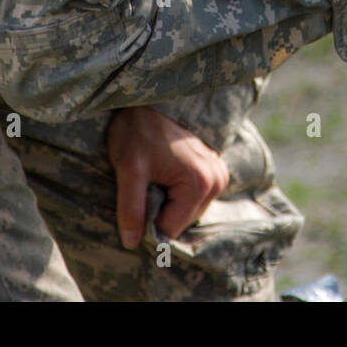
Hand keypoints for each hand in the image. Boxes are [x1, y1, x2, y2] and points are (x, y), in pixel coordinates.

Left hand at [106, 106, 230, 248]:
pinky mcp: (214, 170)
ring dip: (168, 201)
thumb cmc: (136, 133)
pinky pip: (193, 198)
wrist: (145, 103)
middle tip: (147, 181)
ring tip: (156, 175)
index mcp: (201, 182)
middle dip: (160, 209)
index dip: (149, 217)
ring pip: (187, 211)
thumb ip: (131, 209)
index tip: (140, 191)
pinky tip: (165, 173)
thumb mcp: (128, 171)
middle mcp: (217, 180)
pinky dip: (176, 193)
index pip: (171, 228)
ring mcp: (218, 174)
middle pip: (182, 221)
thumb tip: (131, 243)